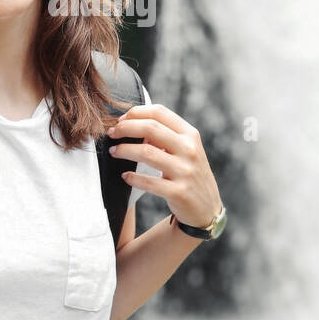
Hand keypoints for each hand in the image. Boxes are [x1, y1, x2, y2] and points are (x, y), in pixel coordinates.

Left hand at [106, 103, 222, 228]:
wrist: (207, 207)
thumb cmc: (189, 173)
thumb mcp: (185, 149)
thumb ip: (165, 135)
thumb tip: (132, 123)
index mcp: (190, 135)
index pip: (159, 112)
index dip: (136, 112)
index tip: (121, 120)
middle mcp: (189, 150)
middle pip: (150, 128)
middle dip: (125, 128)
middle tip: (111, 133)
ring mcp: (185, 171)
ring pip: (146, 153)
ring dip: (124, 150)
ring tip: (113, 152)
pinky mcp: (179, 192)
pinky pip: (149, 182)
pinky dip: (133, 177)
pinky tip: (125, 176)